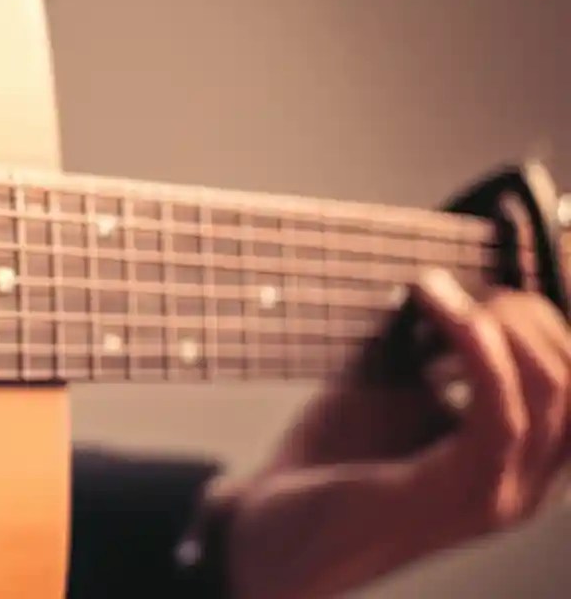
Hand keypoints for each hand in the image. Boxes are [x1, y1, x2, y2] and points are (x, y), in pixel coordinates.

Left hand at [222, 268, 570, 598]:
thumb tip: (442, 285)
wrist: (270, 528)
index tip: (477, 290)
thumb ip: (424, 347)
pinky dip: (475, 344)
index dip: (538, 323)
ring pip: (553, 386)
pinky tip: (436, 308)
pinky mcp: (459, 491)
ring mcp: (498, 493)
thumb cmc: (325, 464)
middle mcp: (525, 485)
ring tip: (435, 290)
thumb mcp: (389, 390)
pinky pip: (501, 409)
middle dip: (524, 314)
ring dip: (498, 317)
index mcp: (517, 463)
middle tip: (456, 290)